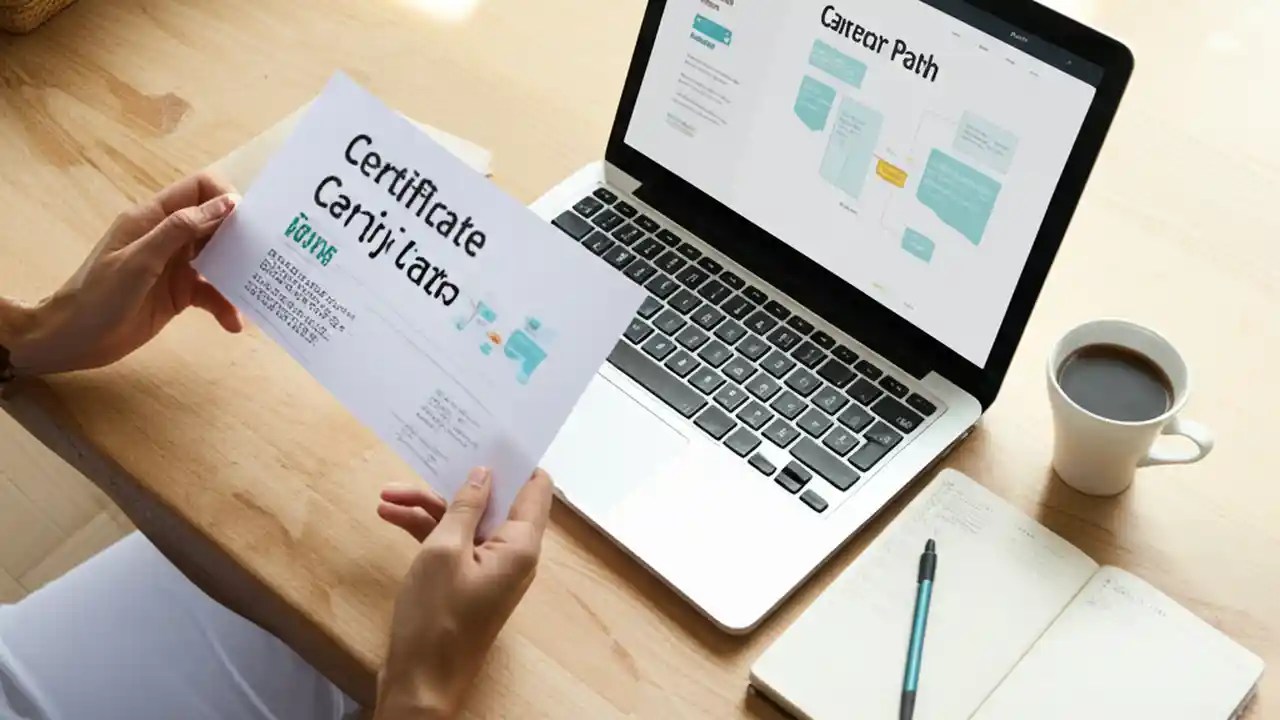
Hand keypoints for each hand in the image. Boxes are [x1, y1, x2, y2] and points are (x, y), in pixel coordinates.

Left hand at [3, 172, 242, 375]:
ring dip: (238, 274)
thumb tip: (226, 204)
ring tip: (256, 291)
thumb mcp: (139, 260)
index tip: (248, 223)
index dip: (225, 197)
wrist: (75, 339)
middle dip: (241, 236)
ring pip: (219, 258)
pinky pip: (212, 292)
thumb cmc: (99, 295)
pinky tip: (233, 323)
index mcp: (153, 218)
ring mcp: (176, 265)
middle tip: (265, 256)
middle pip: (215, 222)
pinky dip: (225, 305)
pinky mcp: (180, 293)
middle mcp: (168, 237)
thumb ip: (181, 230)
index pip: (198, 189)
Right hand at [373, 468, 553, 719]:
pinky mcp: (466, 580)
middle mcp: (512, 554)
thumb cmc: (435, 618)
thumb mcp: (442, 551)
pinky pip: (451, 542)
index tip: (498, 430)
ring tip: (387, 494)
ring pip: (464, 521)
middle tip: (432, 450)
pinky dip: (424, 529)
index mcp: (521, 545)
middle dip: (457, 479)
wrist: (420, 681)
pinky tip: (390, 515)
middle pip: (493, 501)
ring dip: (428, 506)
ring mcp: (489, 568)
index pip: (536, 488)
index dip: (518, 459)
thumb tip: (484, 473)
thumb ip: (463, 507)